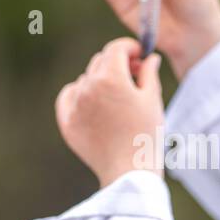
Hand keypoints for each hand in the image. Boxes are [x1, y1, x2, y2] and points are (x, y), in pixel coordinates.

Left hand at [55, 38, 164, 187]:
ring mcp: (75, 105)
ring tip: (117, 98)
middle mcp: (88, 87)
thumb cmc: (146, 135)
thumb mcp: (153, 100)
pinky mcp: (67, 122)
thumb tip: (150, 58)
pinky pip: (68, 96)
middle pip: (100, 61)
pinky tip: (93, 102)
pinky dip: (79, 94)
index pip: (116, 48)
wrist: (128, 172)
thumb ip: (149, 72)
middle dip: (118, 63)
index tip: (139, 55)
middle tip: (134, 76)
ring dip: (100, 80)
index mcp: (111, 78)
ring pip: (85, 79)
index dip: (130, 48)